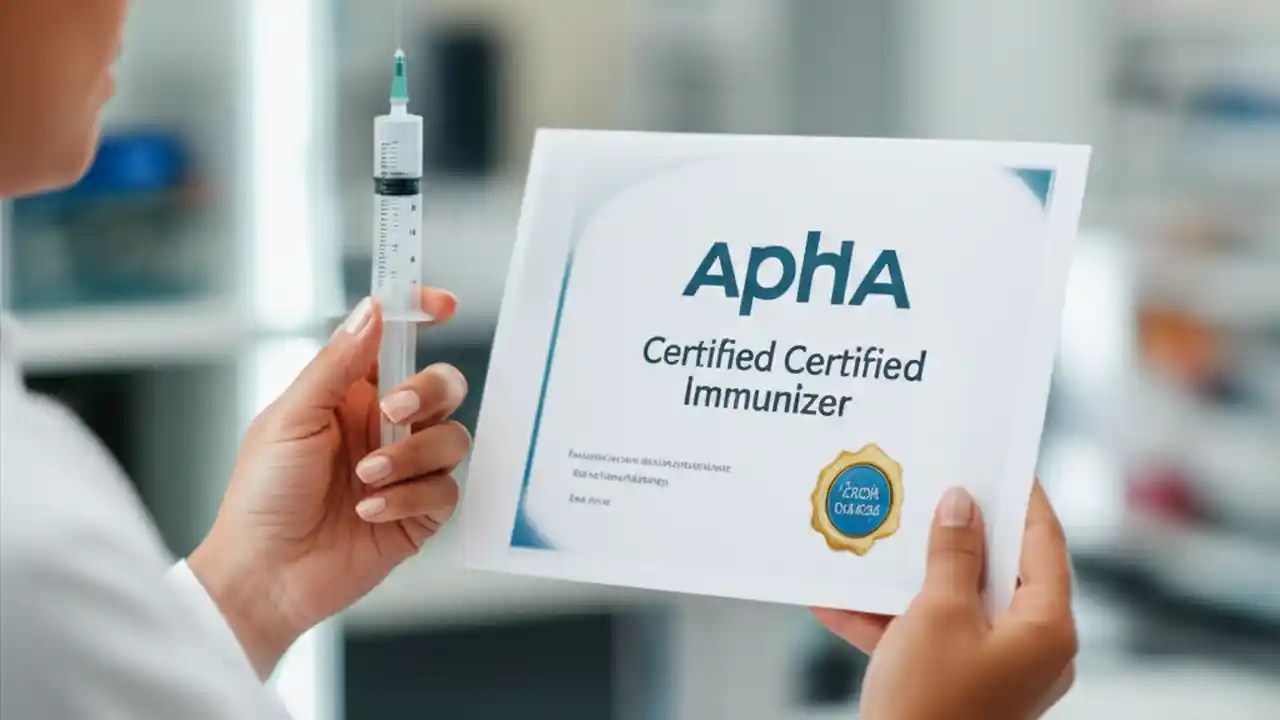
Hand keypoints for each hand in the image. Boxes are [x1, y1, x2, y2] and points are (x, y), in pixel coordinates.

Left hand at [188, 289, 470, 676]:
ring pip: (452, 438)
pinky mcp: (419, 511)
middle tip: (395, 409)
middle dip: (428, 391)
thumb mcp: (291, 418)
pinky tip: (368, 511)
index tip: (442, 304)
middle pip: (443, 386)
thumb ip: (337, 363)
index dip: (422, 316)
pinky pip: (444, 489)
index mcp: (351, 395)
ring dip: (411, 454)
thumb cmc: (260, 496)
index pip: (397, 343)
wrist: (264, 575)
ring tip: (366, 477)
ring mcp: (406, 469)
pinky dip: (408, 497)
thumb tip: (372, 310)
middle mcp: (384, 427)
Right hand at [813, 484, 1076, 719]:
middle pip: (997, 570)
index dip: (1021, 497)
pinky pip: (927, 638)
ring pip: (956, 602)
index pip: (1044, 542)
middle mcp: (1031, 648)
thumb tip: (962, 505)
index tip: (1000, 460)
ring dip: (909, 576)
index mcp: (1047, 628)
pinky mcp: (958, 685)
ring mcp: (995, 669)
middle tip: (929, 488)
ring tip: (876, 540)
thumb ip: (952, 554)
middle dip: (952, 533)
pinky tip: (839, 601)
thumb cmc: (931, 707)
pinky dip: (889, 620)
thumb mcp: (938, 615)